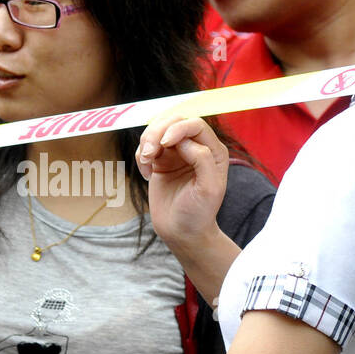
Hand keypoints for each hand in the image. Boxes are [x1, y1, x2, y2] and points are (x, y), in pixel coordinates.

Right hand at [135, 115, 227, 253]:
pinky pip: (146, 146)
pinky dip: (141, 155)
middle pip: (173, 121)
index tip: (164, 144)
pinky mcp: (160, 161)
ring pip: (157, 130)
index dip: (178, 128)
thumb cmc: (199, 213)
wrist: (181, 233)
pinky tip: (146, 174)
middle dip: (157, 132)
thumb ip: (202, 159)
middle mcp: (195, 147)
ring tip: (146, 164)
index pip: (195, 124)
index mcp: (213, 151)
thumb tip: (183, 141)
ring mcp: (176, 153)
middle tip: (148, 154)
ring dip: (146, 142)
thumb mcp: (208, 188)